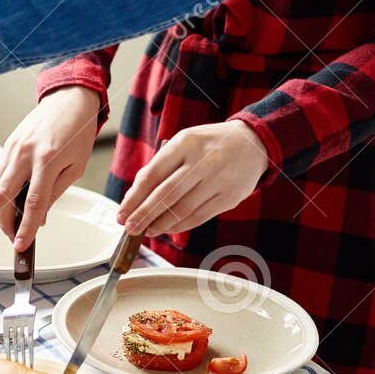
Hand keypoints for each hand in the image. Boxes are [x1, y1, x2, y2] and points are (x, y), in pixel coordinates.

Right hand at [0, 88, 101, 249]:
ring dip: (0, 209)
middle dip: (4, 222)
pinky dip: (2, 191)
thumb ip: (55, 193)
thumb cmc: (78, 133)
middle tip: (13, 236)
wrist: (68, 99)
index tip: (20, 246)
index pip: (32, 203)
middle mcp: (26, 153)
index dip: (25, 228)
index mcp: (48, 159)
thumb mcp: (76, 167)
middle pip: (4, 196)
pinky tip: (12, 201)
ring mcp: (13, 147)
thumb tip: (39, 218)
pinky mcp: (8, 144)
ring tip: (12, 222)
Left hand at [116, 121, 269, 236]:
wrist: (253, 143)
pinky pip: (199, 216)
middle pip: (166, 195)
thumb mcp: (184, 143)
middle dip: (143, 215)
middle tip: (129, 228)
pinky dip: (180, 226)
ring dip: (160, 224)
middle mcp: (202, 160)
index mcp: (185, 143)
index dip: (134, 198)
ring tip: (147, 230)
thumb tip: (135, 196)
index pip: (153, 175)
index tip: (122, 213)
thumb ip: (161, 166)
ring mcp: (218, 179)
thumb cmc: (210, 145)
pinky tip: (167, 229)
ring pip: (182, 209)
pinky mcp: (229, 197)